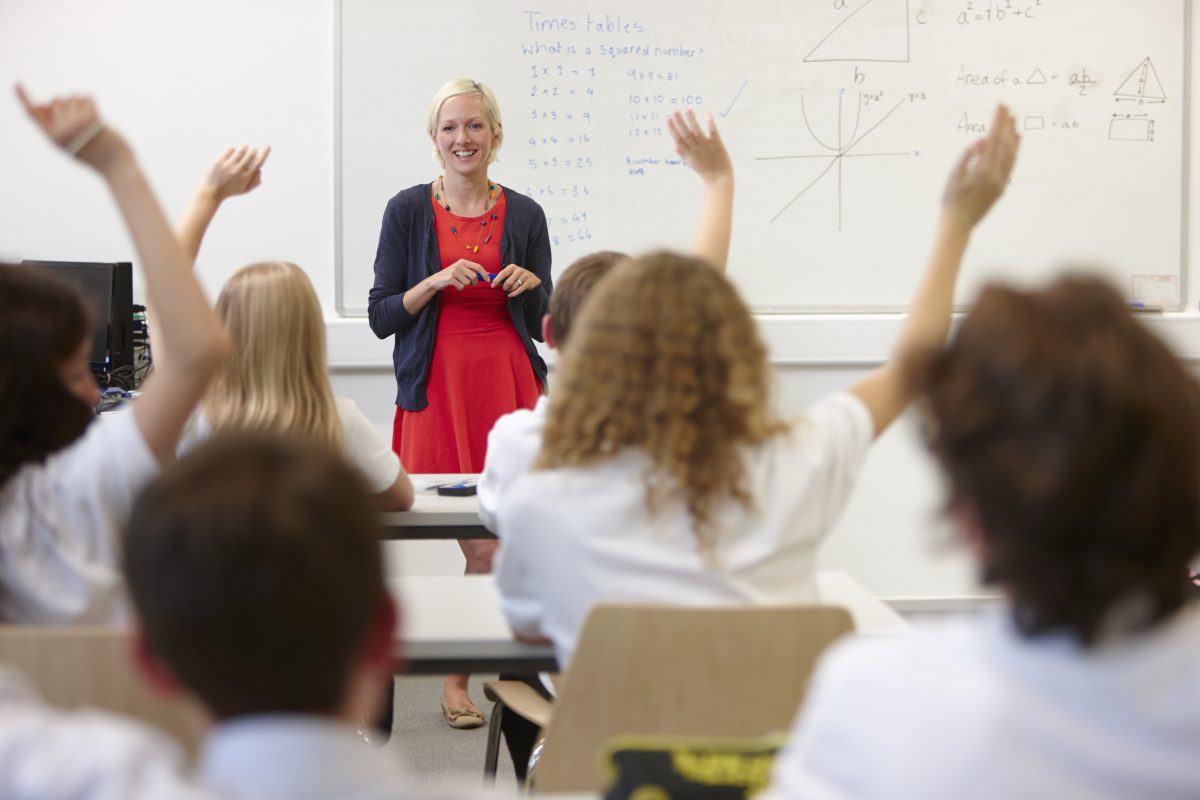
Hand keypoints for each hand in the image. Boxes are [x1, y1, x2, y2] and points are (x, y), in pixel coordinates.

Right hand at [15, 84, 130, 172]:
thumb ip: (56, 125)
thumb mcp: (70, 142)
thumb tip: (47, 103)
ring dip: (80, 103)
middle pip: (55, 101)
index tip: (17, 84)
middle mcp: (61, 131)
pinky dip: (91, 102)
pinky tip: (95, 114)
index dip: (23, 98)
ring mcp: (78, 126)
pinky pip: (87, 99)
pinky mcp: (94, 121)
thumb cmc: (92, 153)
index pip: (32, 114)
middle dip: (66, 103)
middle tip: (77, 118)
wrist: (115, 165)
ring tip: (87, 120)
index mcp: (52, 137)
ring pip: (72, 97)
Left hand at [200, 145, 270, 200]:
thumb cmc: (230, 190)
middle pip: (251, 154)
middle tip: (252, 150)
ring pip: (241, 150)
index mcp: (246, 178)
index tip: (268, 146)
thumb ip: (255, 182)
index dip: (264, 153)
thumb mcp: (245, 190)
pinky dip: (233, 149)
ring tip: (244, 148)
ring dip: (244, 147)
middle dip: (253, 150)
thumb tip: (260, 170)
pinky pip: (230, 149)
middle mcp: (238, 171)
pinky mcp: (220, 161)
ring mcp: (228, 166)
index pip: (258, 163)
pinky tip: (232, 152)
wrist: (212, 192)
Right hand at [426, 258, 488, 291]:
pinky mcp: (450, 278)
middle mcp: (459, 265)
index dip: (484, 274)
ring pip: (467, 283)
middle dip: (474, 282)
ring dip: (464, 285)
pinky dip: (459, 288)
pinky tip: (454, 285)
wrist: (436, 280)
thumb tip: (487, 274)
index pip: (477, 266)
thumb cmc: (451, 275)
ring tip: (458, 283)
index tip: (488, 280)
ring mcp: (454, 271)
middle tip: (470, 284)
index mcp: (462, 261)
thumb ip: (471, 270)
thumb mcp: (461, 270)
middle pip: (474, 276)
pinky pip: (461, 287)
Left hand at [493, 263, 540, 297]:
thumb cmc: (518, 276)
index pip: (502, 274)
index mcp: (512, 267)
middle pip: (508, 282)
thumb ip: (501, 275)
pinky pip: (519, 290)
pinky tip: (511, 295)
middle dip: (505, 287)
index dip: (496, 280)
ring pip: (514, 286)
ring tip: (511, 289)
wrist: (533, 279)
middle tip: (505, 288)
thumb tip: (488, 274)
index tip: (492, 286)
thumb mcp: (510, 273)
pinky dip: (514, 293)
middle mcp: (518, 270)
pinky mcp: (528, 282)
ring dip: (510, 290)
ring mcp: (524, 276)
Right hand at [668, 109, 731, 185]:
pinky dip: (710, 124)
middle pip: (686, 134)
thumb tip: (674, 147)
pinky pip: (713, 133)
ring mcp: (707, 146)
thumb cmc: (705, 172)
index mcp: (689, 154)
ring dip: (692, 121)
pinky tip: (707, 114)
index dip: (672, 129)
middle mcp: (696, 149)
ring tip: (688, 109)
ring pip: (697, 132)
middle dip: (680, 122)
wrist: (719, 180)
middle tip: (674, 111)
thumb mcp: (692, 164)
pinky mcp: (717, 145)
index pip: (678, 139)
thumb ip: (683, 155)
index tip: (667, 118)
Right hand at [941, 104, 1018, 229]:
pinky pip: (1011, 165)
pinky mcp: (1001, 188)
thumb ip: (968, 156)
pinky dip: (1014, 151)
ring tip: (1013, 121)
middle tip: (1007, 108)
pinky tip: (1015, 141)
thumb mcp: (953, 176)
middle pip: (1004, 144)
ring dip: (1012, 136)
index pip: (992, 139)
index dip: (997, 122)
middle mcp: (996, 175)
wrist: (958, 225)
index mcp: (983, 170)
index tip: (999, 107)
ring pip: (1011, 154)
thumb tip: (981, 141)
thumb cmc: (950, 200)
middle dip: (1005, 125)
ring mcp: (1001, 182)